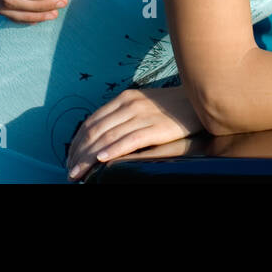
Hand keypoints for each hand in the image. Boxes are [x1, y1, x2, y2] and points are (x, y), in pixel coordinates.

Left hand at [66, 87, 204, 180]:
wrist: (201, 101)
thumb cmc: (171, 108)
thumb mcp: (144, 105)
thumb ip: (124, 116)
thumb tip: (100, 140)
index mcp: (125, 98)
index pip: (91, 121)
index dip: (77, 143)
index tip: (70, 159)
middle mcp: (131, 104)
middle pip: (96, 131)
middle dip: (78, 154)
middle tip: (70, 172)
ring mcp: (144, 115)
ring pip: (108, 137)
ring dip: (89, 158)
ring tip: (79, 174)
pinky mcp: (157, 127)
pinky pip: (130, 140)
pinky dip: (113, 150)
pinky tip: (101, 161)